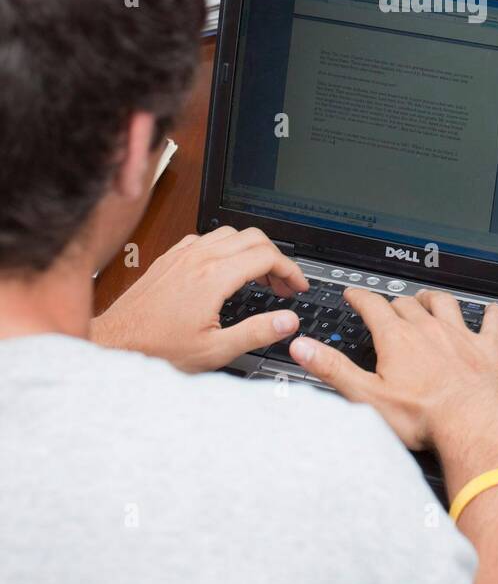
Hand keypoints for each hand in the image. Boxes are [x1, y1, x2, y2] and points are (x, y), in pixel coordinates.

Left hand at [91, 226, 308, 372]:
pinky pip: (206, 238)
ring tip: (259, 277)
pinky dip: (225, 249)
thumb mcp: (215, 350)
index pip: (267, 256)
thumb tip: (288, 321)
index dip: (291, 270)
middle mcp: (198, 258)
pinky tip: (224, 271)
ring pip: (230, 233)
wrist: (115, 344)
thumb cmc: (157, 349)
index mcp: (214, 277)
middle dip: (276, 257)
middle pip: (253, 237)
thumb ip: (256, 332)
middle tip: (283, 284)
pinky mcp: (170, 258)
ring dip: (251, 250)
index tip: (298, 286)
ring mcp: (182, 254)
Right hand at [290, 287, 497, 451]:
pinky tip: (494, 310)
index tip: (355, 294)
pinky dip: (492, 314)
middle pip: (407, 304)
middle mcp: (429, 329)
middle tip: (387, 304)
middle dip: (394, 302)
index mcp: (398, 339)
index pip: (373, 306)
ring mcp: (460, 336)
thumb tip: (304, 348)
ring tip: (427, 298)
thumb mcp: (367, 396)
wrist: (473, 424)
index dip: (361, 297)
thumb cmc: (424, 417)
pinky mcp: (488, 349)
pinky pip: (492, 322)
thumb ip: (334, 369)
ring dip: (434, 299)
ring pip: (445, 304)